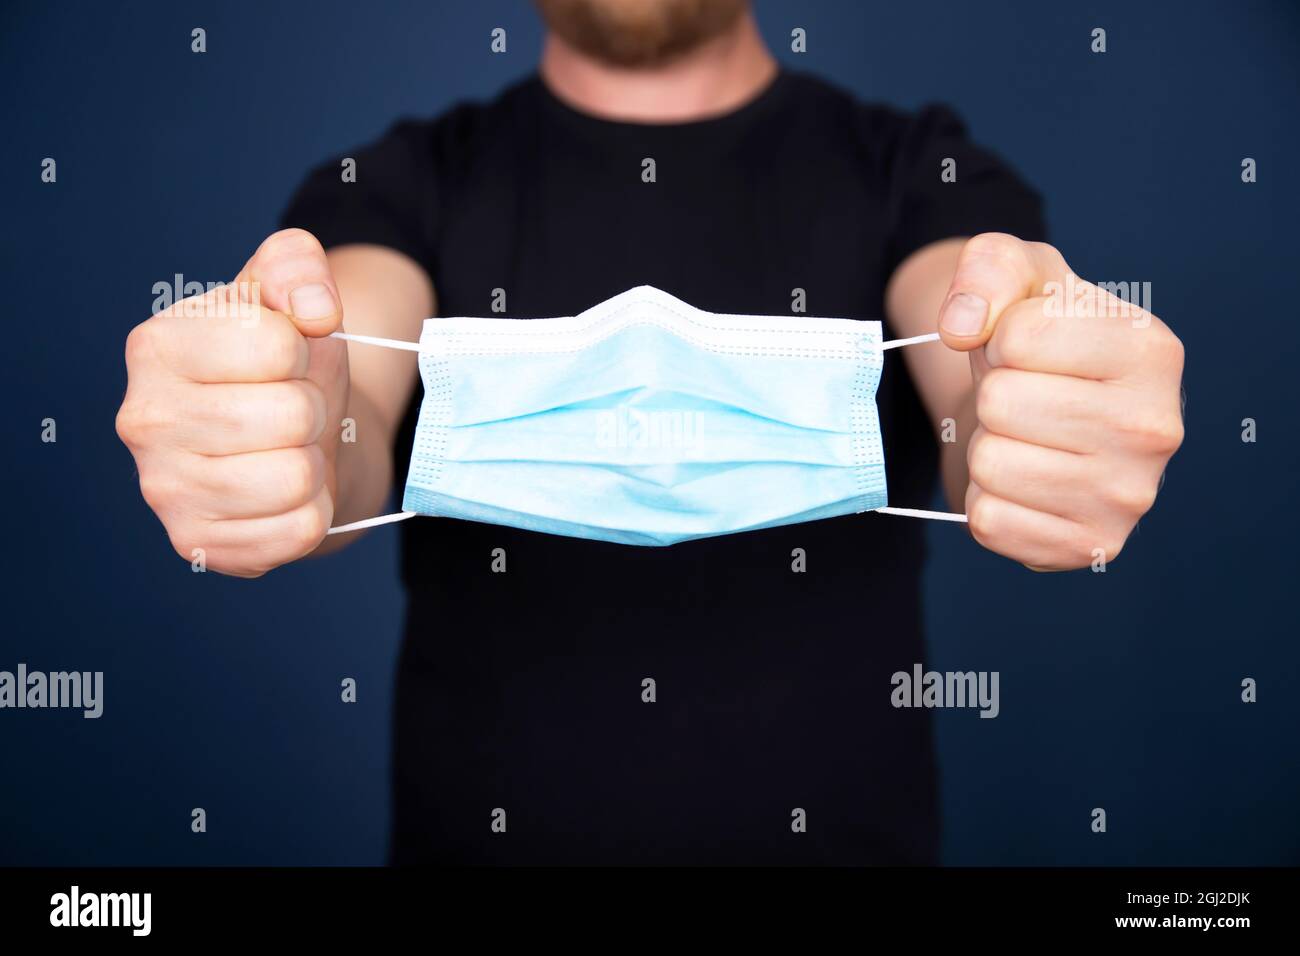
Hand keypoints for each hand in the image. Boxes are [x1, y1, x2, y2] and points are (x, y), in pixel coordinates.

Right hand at [117, 229, 348, 576]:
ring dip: (313, 463)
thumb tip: (315, 309)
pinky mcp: (198, 544)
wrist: (294, 443)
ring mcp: (164, 490)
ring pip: (298, 478)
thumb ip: (297, 266)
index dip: (304, 351)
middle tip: (291, 411)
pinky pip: (299, 530)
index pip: (278, 346)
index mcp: (156, 347)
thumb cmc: (285, 366)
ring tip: (286, 450)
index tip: (286, 359)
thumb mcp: (291, 297)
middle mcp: (142, 420)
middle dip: (312, 410)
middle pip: (292, 416)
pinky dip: (312, 513)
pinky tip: (281, 495)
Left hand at [937, 233, 1183, 570]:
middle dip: (993, 394)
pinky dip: (987, 500)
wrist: (1039, 419)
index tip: (1022, 348)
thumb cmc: (1035, 344)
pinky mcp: (1090, 547)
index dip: (998, 337)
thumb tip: (962, 325)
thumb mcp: (1019, 277)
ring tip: (1024, 437)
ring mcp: (1128, 497)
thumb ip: (989, 267)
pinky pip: (989, 521)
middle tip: (1023, 398)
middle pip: (1001, 403)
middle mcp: (1157, 428)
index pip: (1020, 337)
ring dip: (988, 447)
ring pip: (991, 463)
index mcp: (1153, 351)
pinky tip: (1024, 483)